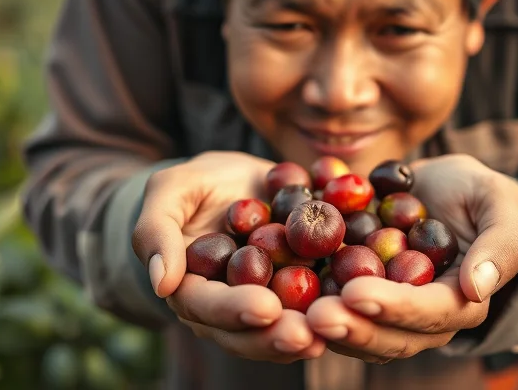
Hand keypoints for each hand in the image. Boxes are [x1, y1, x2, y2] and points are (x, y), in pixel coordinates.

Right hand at [132, 151, 325, 362]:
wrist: (237, 180)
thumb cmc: (194, 186)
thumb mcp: (169, 192)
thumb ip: (156, 232)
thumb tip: (161, 282)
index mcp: (192, 289)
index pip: (207, 307)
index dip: (234, 311)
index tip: (265, 310)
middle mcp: (231, 306)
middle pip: (250, 332)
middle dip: (279, 336)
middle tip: (308, 335)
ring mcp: (269, 301)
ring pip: (287, 327)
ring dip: (313, 332)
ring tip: (338, 327)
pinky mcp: (302, 289)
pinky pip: (320, 302)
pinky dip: (339, 305)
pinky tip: (362, 304)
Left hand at [306, 154, 517, 362]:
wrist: (442, 190)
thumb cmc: (478, 194)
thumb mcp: (499, 203)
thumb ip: (499, 244)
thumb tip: (476, 289)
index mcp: (462, 301)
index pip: (430, 313)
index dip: (395, 308)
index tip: (358, 295)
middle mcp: (424, 319)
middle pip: (389, 336)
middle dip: (352, 327)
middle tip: (315, 315)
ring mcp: (389, 312)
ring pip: (358, 333)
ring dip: (325, 328)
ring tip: (292, 314)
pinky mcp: (358, 297)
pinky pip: (334, 308)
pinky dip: (308, 304)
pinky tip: (276, 291)